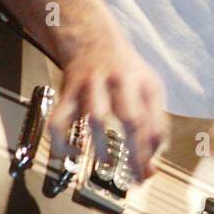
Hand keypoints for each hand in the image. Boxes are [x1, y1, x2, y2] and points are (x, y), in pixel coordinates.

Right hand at [47, 26, 169, 180]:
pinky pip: (59, 118)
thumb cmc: (125, 71)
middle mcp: (120, 82)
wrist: (91, 37)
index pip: (153, 121)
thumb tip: (150, 167)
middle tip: (131, 175)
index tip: (146, 173)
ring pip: (95, 116)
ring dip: (100, 144)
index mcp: (144, 83)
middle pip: (130, 117)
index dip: (151, 151)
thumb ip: (154, 127)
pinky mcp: (68, 90)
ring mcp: (92, 85)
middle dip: (133, 151)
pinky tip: (70, 153)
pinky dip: (62, 140)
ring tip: (104, 164)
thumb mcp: (149, 90)